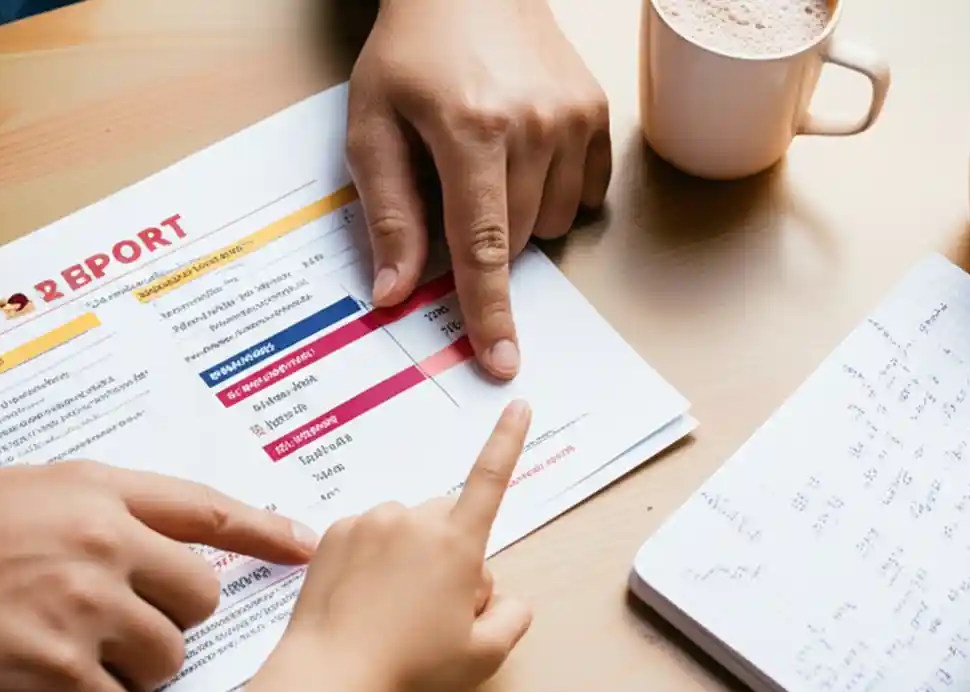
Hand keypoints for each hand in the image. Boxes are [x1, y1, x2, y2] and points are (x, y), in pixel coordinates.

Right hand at [0, 461, 315, 691]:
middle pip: (197, 599)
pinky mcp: (61, 678)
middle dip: (166, 622)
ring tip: (61, 656)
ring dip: (127, 672)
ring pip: (164, 659)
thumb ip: (94, 506)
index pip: (204, 510)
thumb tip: (158, 532)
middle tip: (112, 628)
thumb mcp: (16, 495)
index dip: (262, 530)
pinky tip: (43, 691)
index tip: (301, 545)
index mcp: (92, 493)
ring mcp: (84, 611)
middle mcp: (100, 544)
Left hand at [228, 400, 532, 691]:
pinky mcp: (334, 534)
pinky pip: (368, 536)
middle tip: (437, 607)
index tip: (518, 405)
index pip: (491, 479)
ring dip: (408, 555)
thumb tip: (502, 596)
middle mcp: (413, 522)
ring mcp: (370, 524)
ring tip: (393, 610)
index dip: (508, 440)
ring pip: (406, 529)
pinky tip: (364, 599)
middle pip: (447, 520)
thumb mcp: (484, 656)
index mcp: (456, 543)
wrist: (331, 682)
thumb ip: (512, 616)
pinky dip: (371, 560)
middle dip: (451, 550)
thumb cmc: (408, 672)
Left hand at [348, 0, 610, 379]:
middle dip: (483, 238)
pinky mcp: (597, 111)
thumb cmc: (410, 54)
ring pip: (555, 223)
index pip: (483, 245)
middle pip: (518, 239)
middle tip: (453, 183)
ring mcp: (575, 117)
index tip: (500, 360)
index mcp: (470, 129)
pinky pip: (587, 193)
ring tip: (488, 160)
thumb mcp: (372, 126)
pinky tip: (525, 153)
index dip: (488, 310)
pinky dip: (556, 192)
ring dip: (521, 216)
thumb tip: (395, 293)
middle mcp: (535, 124)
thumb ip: (388, 214)